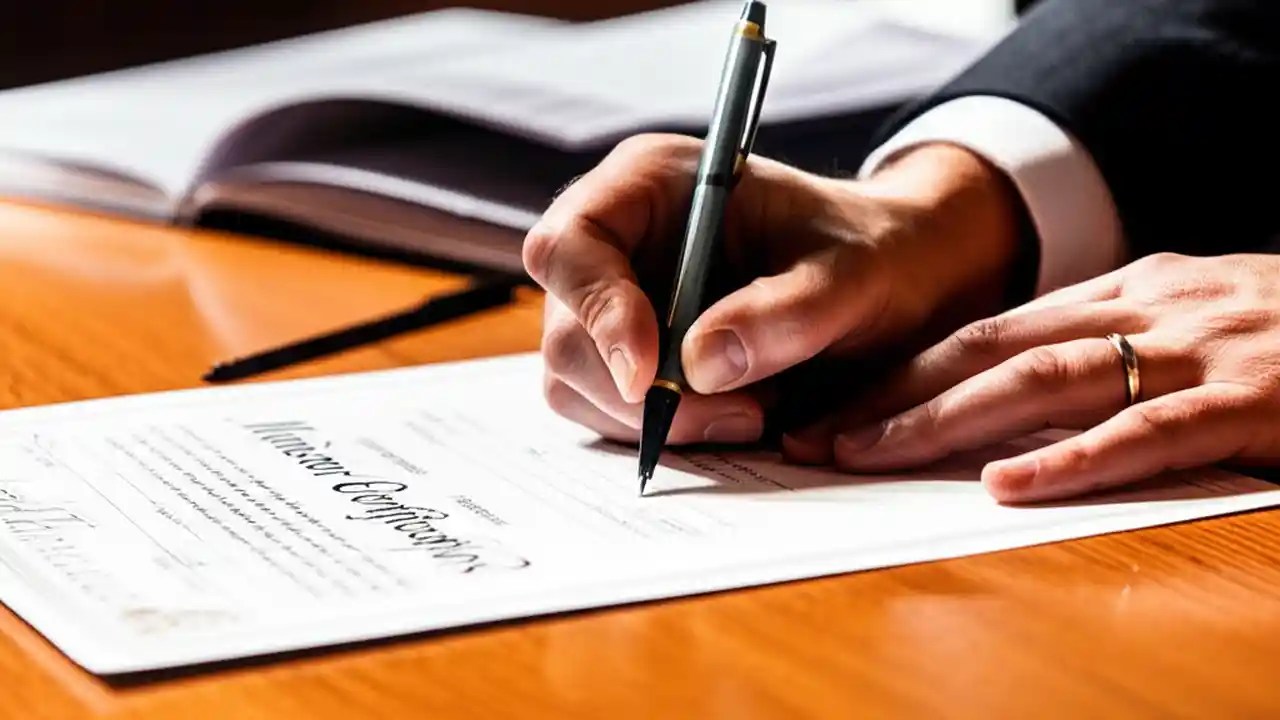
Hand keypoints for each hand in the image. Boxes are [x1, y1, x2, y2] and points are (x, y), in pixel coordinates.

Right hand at [522, 134, 1020, 444]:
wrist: (892, 284)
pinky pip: (604, 412)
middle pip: (566, 327)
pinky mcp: (624, 358)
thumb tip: (699, 365)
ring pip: (575, 381)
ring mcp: (612, 303)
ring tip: (755, 410)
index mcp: (650, 182)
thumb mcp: (851, 275)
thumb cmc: (872, 255)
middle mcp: (616, 240)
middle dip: (640, 389)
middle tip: (742, 413)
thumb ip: (785, 311)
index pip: (570, 243)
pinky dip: (661, 432)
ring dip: (655, 419)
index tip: (651, 375)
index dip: (597, 311)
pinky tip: (732, 416)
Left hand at [820, 252, 1279, 502]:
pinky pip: (1147, 433)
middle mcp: (1144, 309)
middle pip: (989, 349)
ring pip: (1044, 381)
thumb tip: (1006, 391)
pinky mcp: (1251, 400)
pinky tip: (1006, 486)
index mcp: (1122, 292)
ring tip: (869, 454)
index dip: (901, 369)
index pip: (984, 330)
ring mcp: (1195, 351)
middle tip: (817, 437)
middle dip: (894, 395)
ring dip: (943, 421)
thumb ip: (1104, 347)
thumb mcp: (1185, 322)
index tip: (833, 406)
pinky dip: (1072, 460)